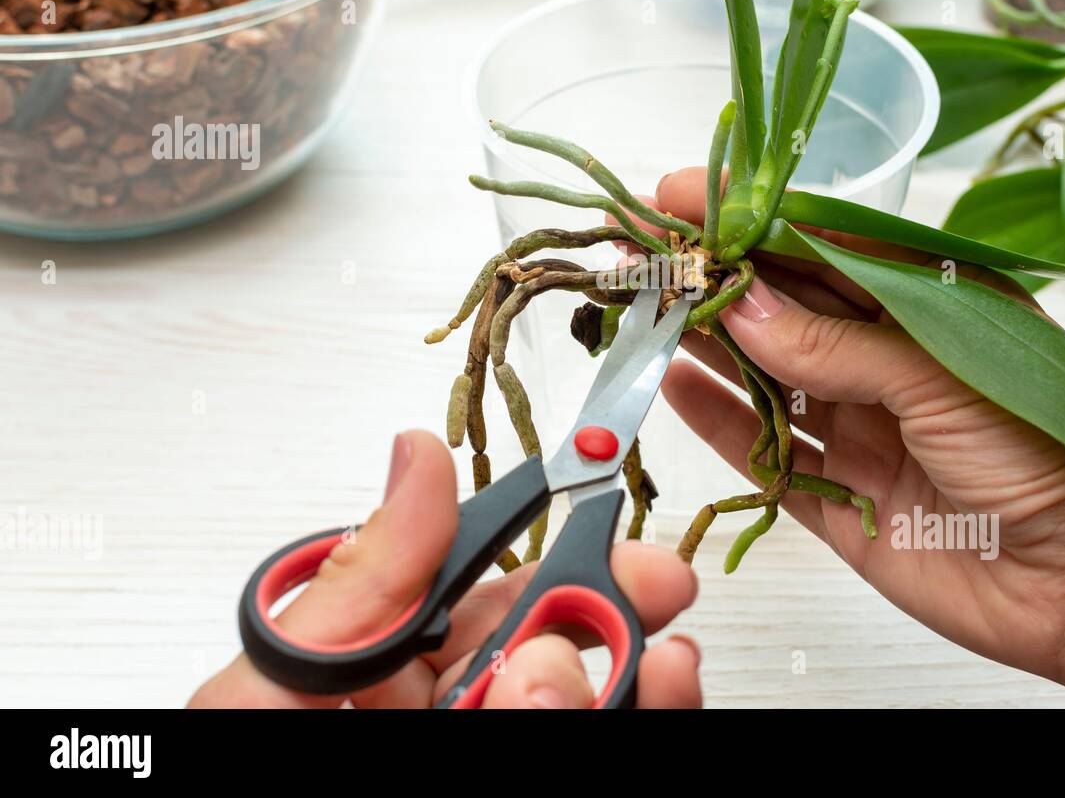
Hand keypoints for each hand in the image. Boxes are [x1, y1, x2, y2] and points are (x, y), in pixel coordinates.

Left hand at [190, 430, 701, 708]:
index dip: (565, 553)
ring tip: (648, 667)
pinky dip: (646, 718)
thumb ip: (361, 585)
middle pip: (563, 647)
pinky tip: (653, 698)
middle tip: (642, 602)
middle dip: (611, 614)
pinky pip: (611, 753)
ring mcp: (503, 752)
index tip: (617, 528)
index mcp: (381, 677)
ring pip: (597, 705)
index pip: (494, 595)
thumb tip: (417, 461)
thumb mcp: (279, 697)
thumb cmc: (251, 791)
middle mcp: (452, 716)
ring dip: (636, 676)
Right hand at [655, 168, 1064, 705]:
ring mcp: (858, 429)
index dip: (748, 216)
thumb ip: (834, 345)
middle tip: (640, 249)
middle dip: (710, 274)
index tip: (680, 194)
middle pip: (780, 307)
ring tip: (641, 304)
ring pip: (763, 374)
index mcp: (922, 307)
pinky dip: (717, 420)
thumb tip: (743, 302)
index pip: (819, 244)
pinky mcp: (838, 499)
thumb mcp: (939, 374)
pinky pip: (763, 452)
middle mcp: (885, 362)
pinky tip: (673, 382)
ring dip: (703, 340)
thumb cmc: (1051, 452)